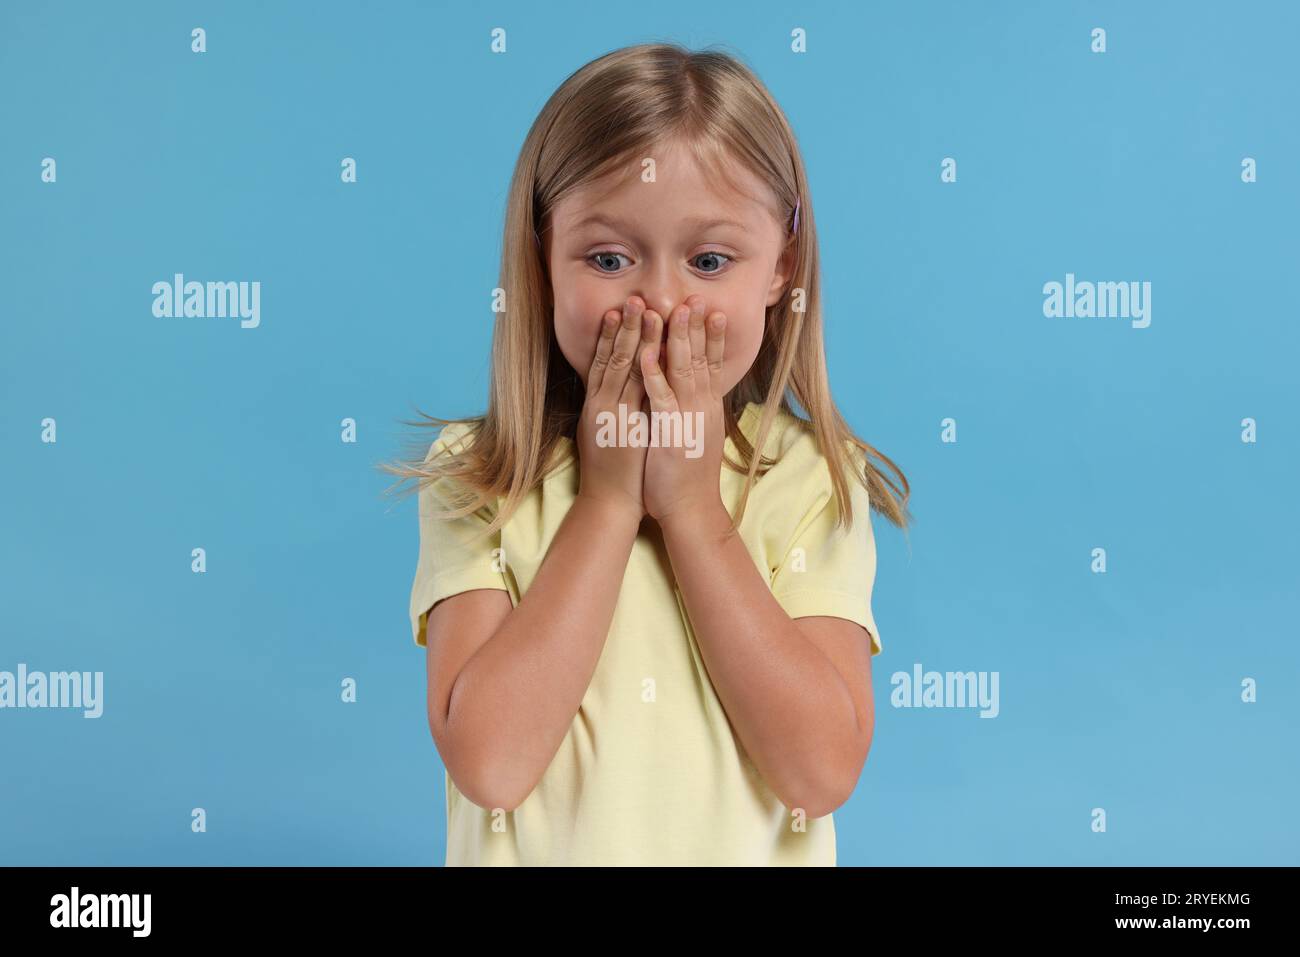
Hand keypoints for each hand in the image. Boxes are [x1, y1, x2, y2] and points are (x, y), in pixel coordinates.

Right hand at [576, 296, 663, 520]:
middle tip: (634, 297)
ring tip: (643, 309)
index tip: (619, 308)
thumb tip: (616, 389)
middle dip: (624, 326)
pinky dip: (640, 370)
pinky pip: (634, 394)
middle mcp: (603, 404)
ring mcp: (613, 415)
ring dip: (633, 337)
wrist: (611, 503)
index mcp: (598, 404)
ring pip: (621, 368)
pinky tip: (649, 349)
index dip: (611, 333)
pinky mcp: (625, 428)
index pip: (603, 360)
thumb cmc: (613, 472)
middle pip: (612, 357)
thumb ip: (609, 408)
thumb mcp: (605, 433)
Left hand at [639, 294, 727, 524]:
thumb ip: (696, 412)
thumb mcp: (695, 436)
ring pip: (684, 369)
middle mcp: (701, 407)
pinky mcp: (670, 431)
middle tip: (696, 297)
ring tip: (674, 309)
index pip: (712, 364)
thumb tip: (699, 394)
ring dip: (678, 338)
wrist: (689, 508)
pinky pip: (661, 396)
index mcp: (706, 408)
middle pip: (701, 358)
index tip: (713, 310)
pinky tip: (649, 351)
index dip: (712, 337)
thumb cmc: (687, 476)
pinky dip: (655, 372)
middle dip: (698, 326)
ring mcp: (687, 417)